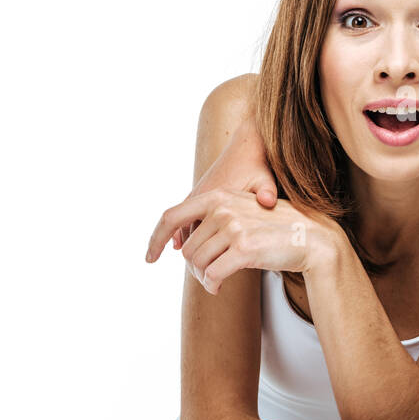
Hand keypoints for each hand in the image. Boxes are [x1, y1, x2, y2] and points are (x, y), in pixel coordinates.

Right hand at [145, 116, 280, 260]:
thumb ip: (266, 191)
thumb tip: (268, 200)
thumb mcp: (264, 179)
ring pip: (183, 224)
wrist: (249, 145)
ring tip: (193, 266)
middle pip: (179, 229)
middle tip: (194, 274)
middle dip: (180, 251)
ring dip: (182, 243)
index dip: (159, 240)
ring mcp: (200, 194)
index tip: (150, 259)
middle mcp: (200, 195)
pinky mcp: (204, 194)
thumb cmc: (257, 165)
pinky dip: (182, 230)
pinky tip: (179, 243)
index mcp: (210, 196)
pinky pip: (187, 215)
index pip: (175, 222)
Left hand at [146, 189, 335, 293]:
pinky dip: (211, 286)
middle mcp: (223, 208)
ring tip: (215, 282)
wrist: (313, 238)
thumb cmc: (278, 230)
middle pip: (187, 249)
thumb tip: (186, 246)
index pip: (171, 216)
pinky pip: (212, 275)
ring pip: (197, 263)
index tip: (149, 258)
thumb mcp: (245, 213)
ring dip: (203, 278)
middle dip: (193, 268)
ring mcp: (234, 226)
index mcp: (219, 196)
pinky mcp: (244, 248)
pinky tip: (218, 289)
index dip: (155, 239)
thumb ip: (217, 220)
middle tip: (207, 277)